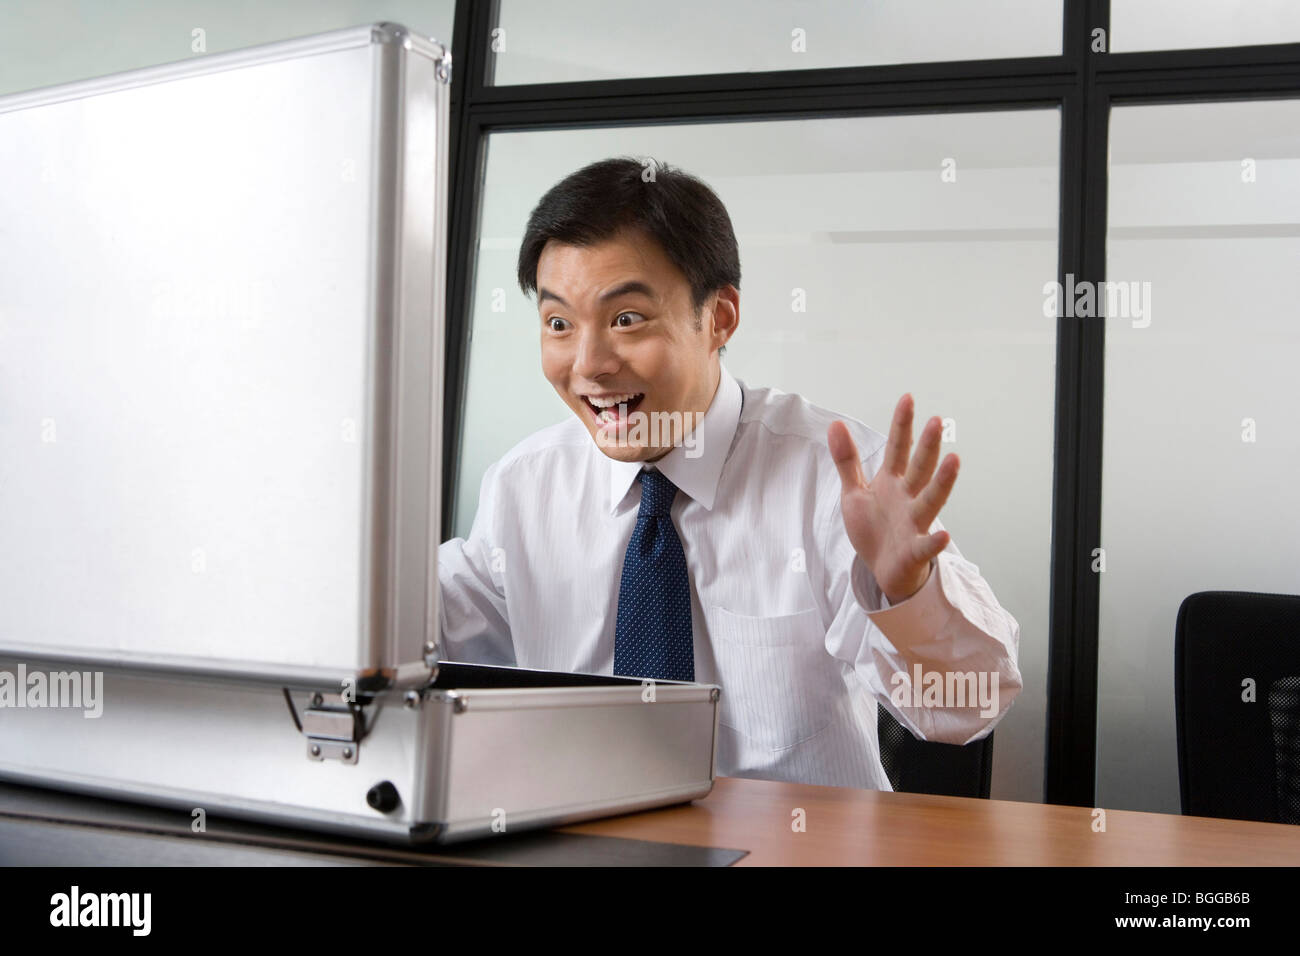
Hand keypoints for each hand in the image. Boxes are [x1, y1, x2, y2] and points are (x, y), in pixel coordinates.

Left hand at [828, 394, 956, 604]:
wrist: (882, 569)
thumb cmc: (873, 528)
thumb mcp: (854, 491)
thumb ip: (847, 460)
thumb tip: (835, 423)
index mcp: (892, 481)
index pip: (898, 448)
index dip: (901, 425)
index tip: (908, 398)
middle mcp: (908, 497)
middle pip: (919, 468)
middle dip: (927, 446)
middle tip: (936, 421)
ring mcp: (914, 523)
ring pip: (930, 500)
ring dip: (942, 482)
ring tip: (955, 460)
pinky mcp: (914, 550)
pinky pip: (925, 545)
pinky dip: (934, 541)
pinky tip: (944, 534)